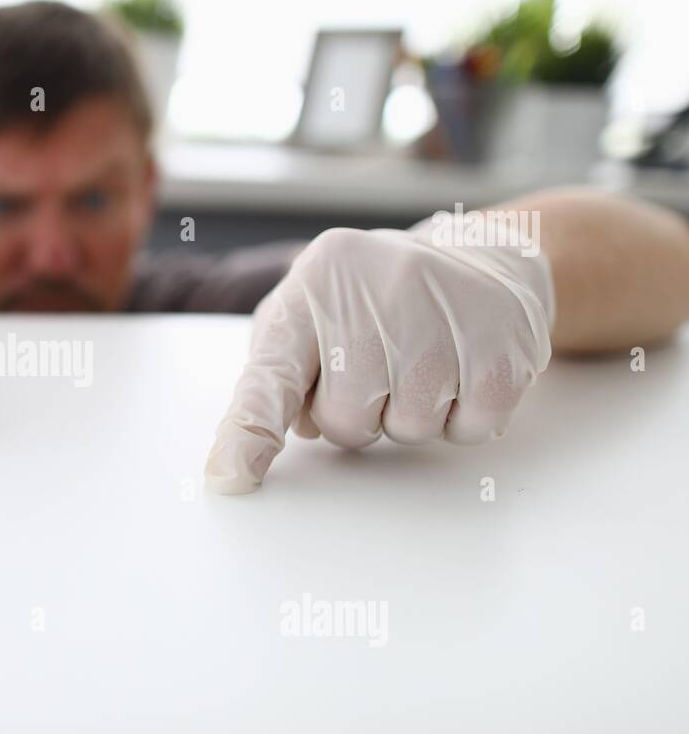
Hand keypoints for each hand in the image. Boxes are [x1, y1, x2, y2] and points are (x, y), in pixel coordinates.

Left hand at [205, 217, 555, 492]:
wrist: (484, 256)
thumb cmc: (374, 299)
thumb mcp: (310, 310)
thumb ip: (279, 372)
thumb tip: (289, 428)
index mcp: (316, 283)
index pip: (272, 375)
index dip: (249, 433)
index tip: (229, 477)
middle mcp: (376, 291)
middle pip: (345, 419)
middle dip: (358, 413)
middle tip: (381, 367)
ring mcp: (445, 315)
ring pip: (408, 429)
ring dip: (410, 414)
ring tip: (424, 361)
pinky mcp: (504, 347)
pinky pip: (467, 431)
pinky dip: (462, 418)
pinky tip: (462, 368)